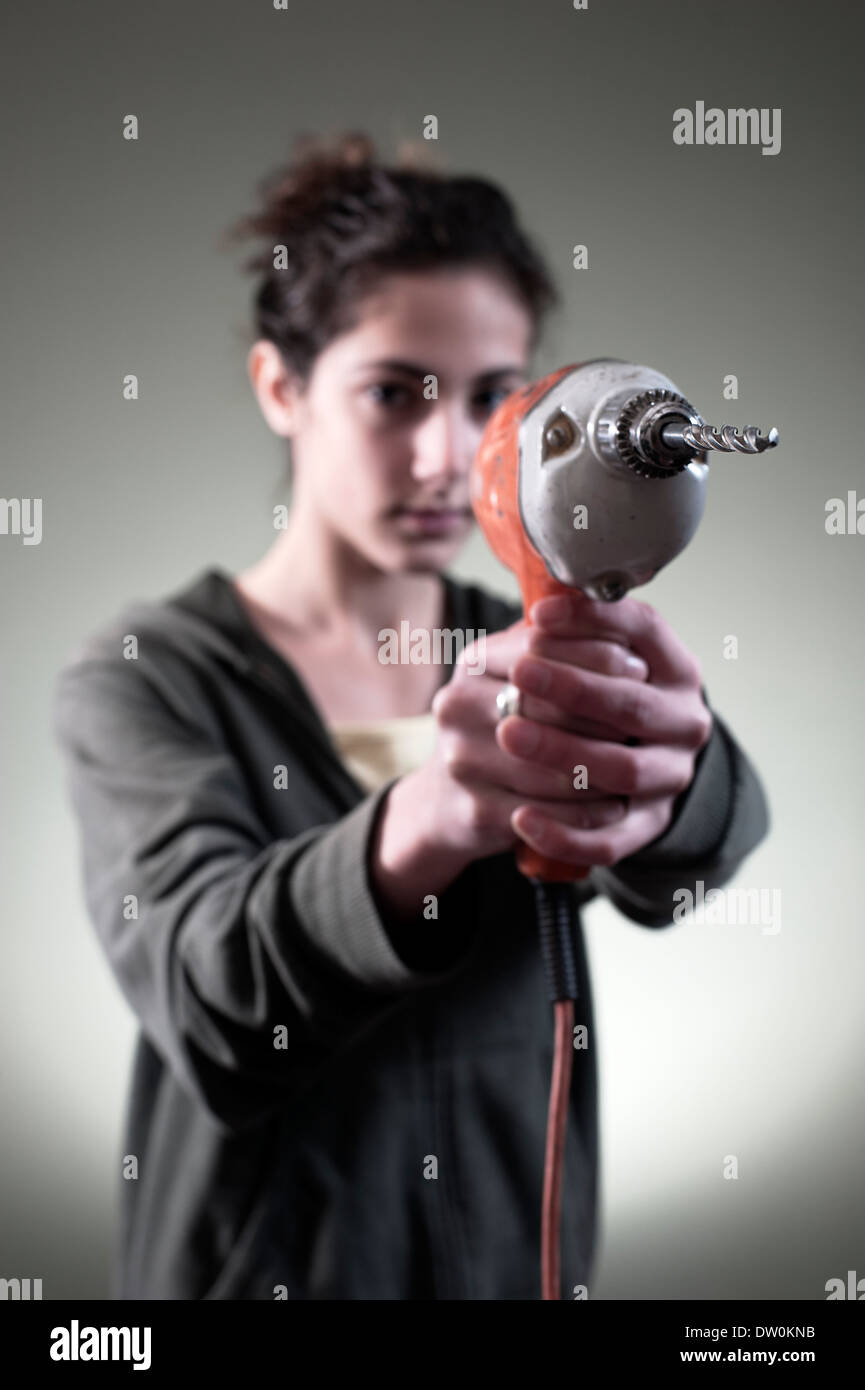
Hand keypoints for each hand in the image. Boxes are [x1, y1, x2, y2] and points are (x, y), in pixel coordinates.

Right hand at [370, 615, 653, 915]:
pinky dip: (588, 811)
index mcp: (475, 662)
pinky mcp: (474, 809)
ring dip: (605, 768)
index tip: (640, 668)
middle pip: (553, 706)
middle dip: (608, 716)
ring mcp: (462, 759)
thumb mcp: (515, 678)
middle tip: (646, 722)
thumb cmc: (497, 728)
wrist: (444, 801)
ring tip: (638, 765)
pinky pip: (550, 812)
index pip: (544, 645)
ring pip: (556, 765)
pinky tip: (615, 805)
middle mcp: (459, 704)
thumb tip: (623, 644)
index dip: (599, 656)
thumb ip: (558, 649)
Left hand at [500, 591, 712, 867]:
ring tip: (507, 733)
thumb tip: (539, 615)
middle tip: (519, 675)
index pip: (645, 630)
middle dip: (573, 687)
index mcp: (676, 668)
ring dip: (563, 751)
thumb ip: (576, 635)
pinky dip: (565, 832)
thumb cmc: (600, 697)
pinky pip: (610, 840)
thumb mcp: (600, 657)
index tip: (540, 614)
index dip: (594, 619)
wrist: (631, 763)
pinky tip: (521, 819)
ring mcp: (670, 777)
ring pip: (621, 770)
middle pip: (632, 705)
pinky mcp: (647, 826)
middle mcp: (684, 722)